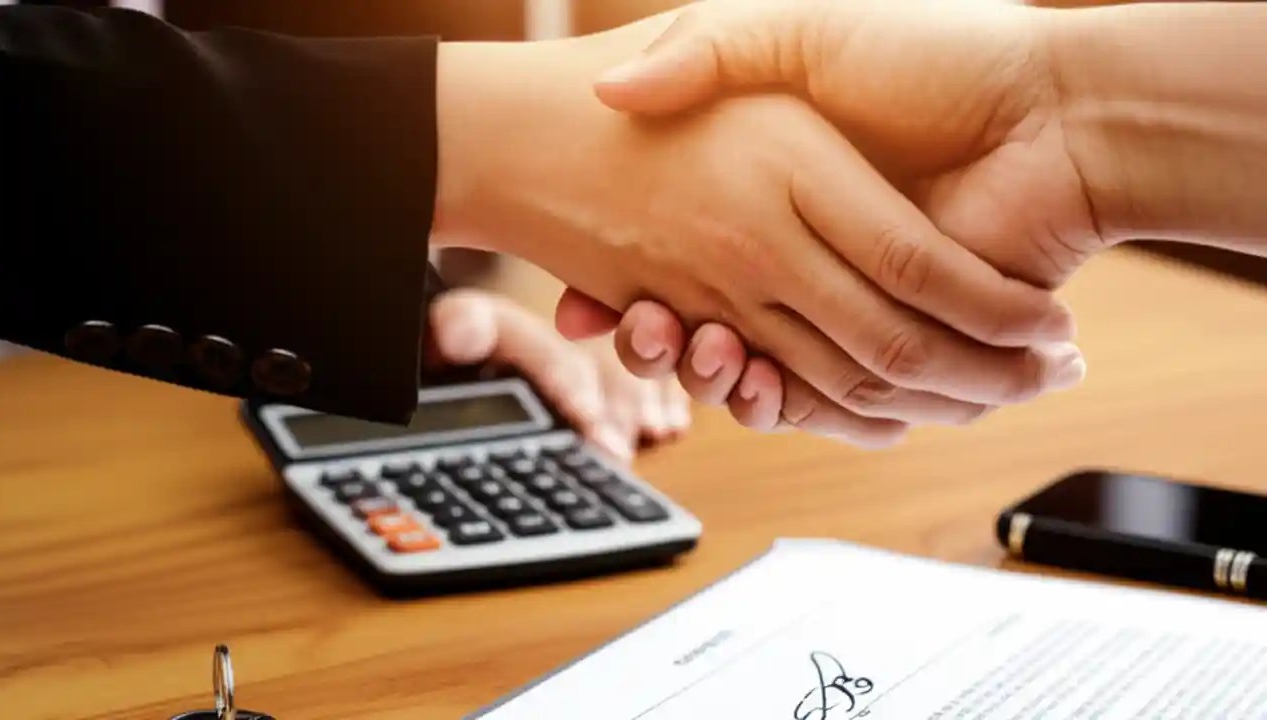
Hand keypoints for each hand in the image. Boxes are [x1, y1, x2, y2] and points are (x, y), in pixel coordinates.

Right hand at [435, 20, 1080, 446]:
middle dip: (660, 347)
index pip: (684, 260)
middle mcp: (806, 252)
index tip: (578, 312)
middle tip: (629, 334)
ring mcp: (849, 300)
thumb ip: (713, 47)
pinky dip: (790, 405)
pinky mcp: (899, 341)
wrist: (1058, 111)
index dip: (628, 297)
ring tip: (674, 351)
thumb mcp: (800, 29)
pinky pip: (827, 394)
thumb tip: (615, 87)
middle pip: (712, 327)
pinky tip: (749, 386)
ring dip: (714, 378)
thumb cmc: (936, 54)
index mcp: (781, 188)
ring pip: (762, 370)